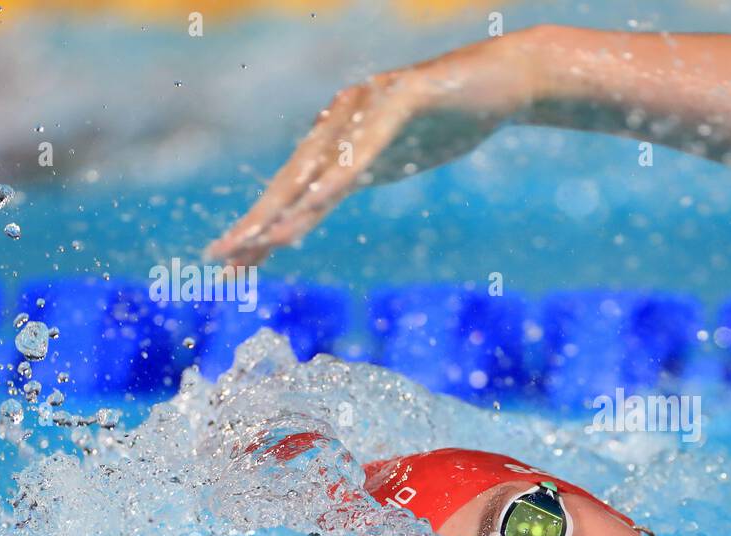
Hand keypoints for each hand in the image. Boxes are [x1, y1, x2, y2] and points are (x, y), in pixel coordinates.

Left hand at [206, 36, 531, 265]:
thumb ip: (365, 168)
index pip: (293, 189)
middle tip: (218, 259)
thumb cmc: (459, 115)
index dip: (261, 226)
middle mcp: (344, 117)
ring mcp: (371, 104)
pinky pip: (367, 145)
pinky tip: (316, 204)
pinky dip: (341, 176)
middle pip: (292, 180)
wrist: (511, 77)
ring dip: (287, 209)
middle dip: (254, 223)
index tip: (233, 262)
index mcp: (341, 135)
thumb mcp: (403, 152)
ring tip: (259, 244)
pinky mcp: (406, 97)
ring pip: (320, 166)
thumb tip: (333, 193)